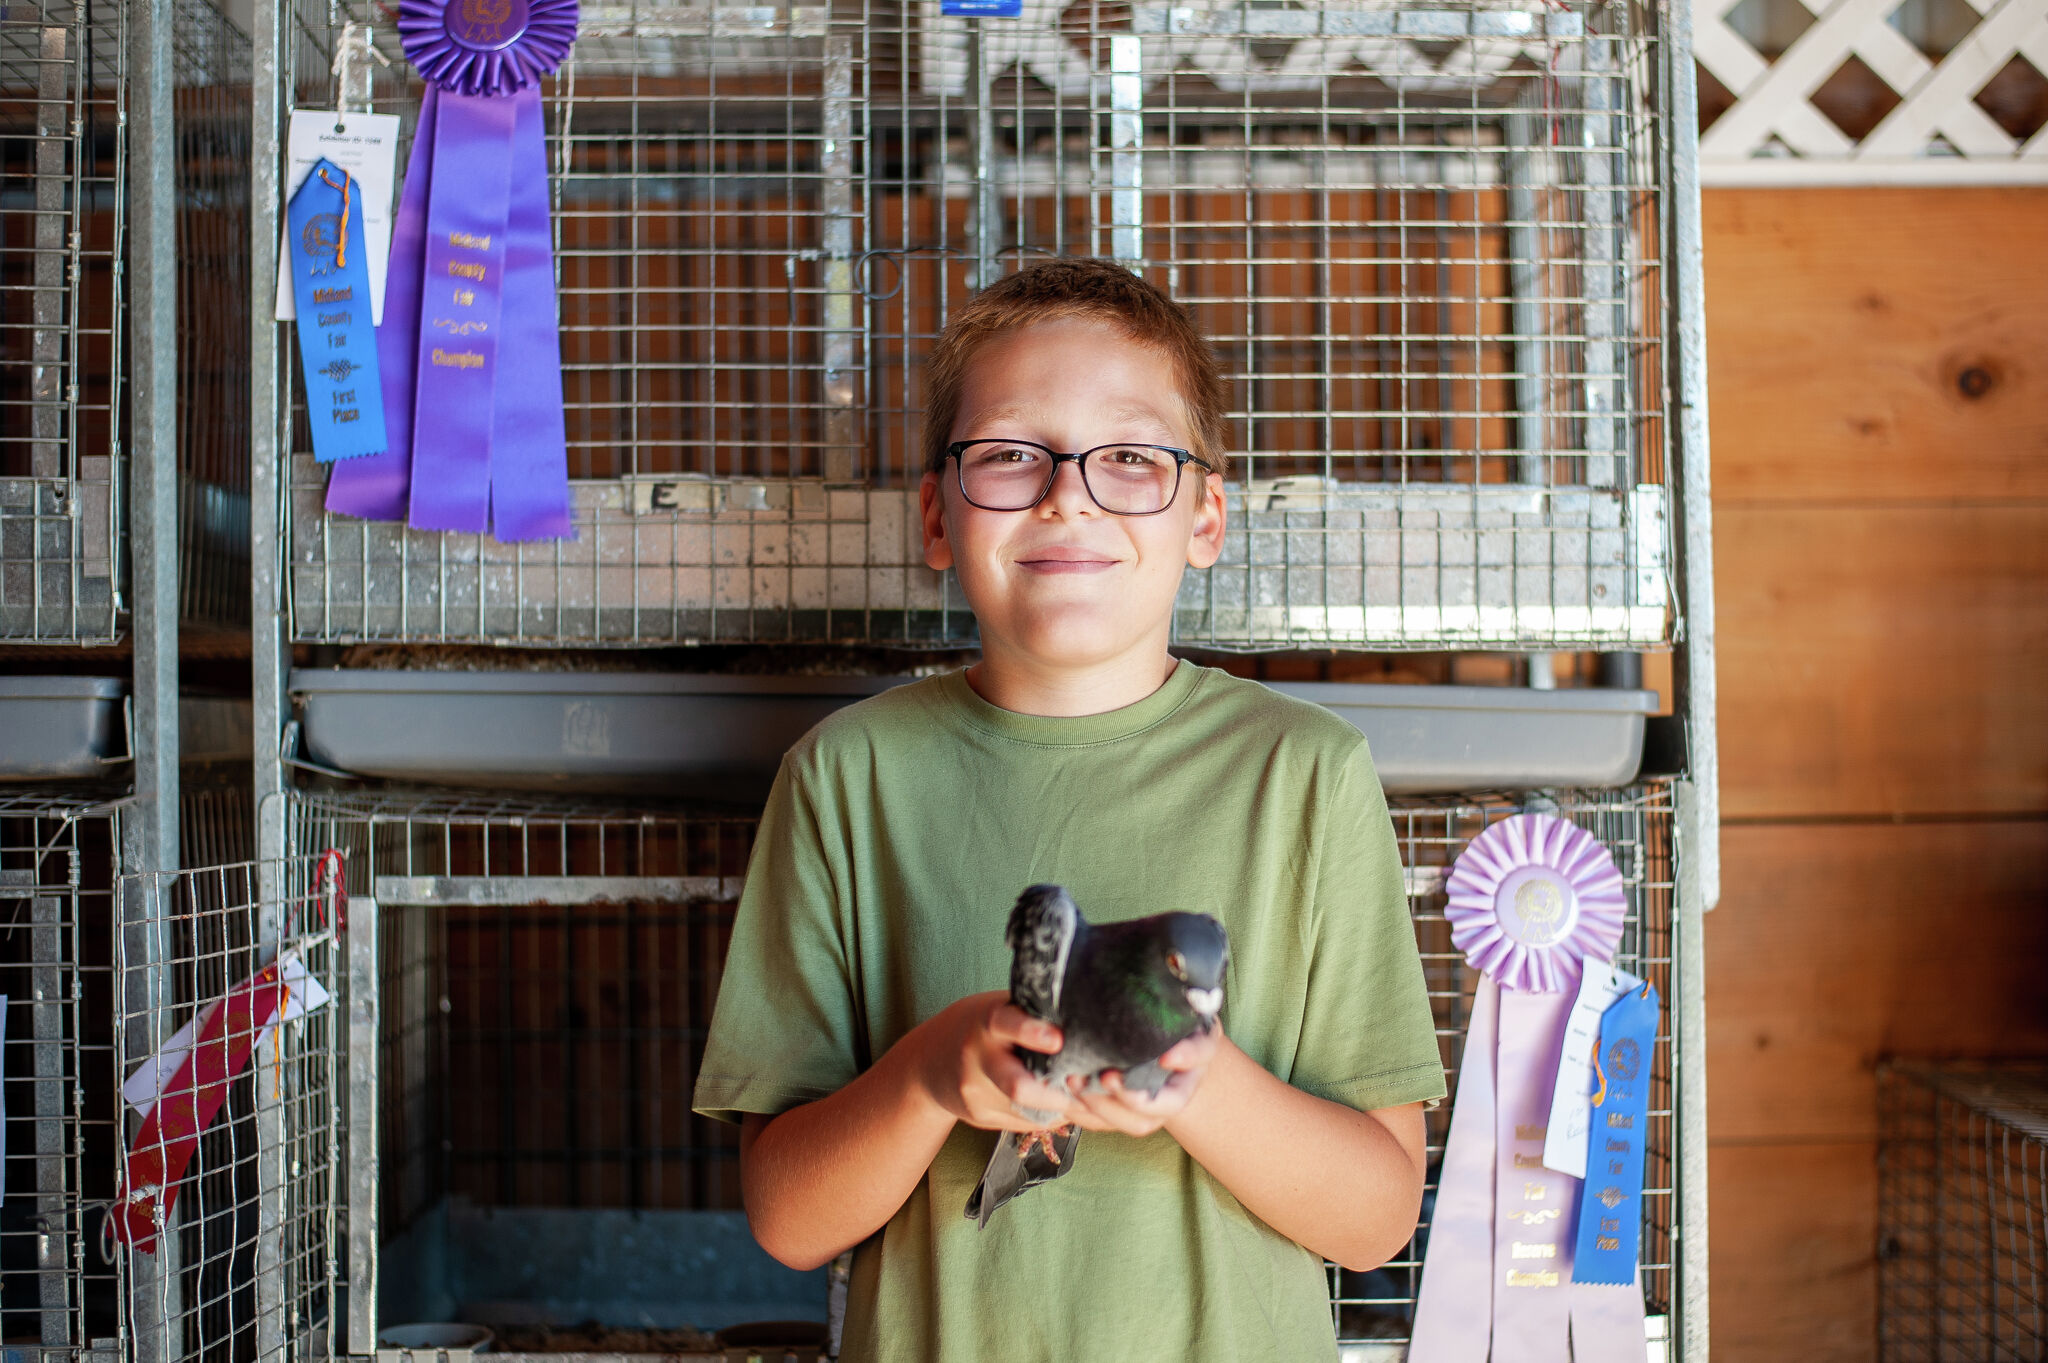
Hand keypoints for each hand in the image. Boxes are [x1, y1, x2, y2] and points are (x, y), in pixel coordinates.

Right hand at [915, 990, 1074, 1132]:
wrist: (928, 1062)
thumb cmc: (978, 1027)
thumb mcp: (998, 1009)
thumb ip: (1031, 1014)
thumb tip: (1082, 1017)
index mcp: (988, 1023)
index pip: (1006, 1024)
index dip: (1031, 1031)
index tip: (1057, 1039)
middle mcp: (978, 1059)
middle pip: (1016, 1085)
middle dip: (1052, 1094)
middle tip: (1081, 1093)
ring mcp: (977, 1092)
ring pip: (1026, 1111)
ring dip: (1060, 1109)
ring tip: (1083, 1102)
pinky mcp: (980, 1116)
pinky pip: (1023, 1122)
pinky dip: (1047, 1117)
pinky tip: (1061, 1108)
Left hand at [1060, 1025, 1222, 1138]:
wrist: (1173, 1038)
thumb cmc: (1187, 1033)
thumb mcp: (1201, 1036)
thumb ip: (1193, 1048)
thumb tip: (1171, 1058)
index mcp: (1180, 1092)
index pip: (1166, 1106)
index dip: (1140, 1097)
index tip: (1114, 1076)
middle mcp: (1157, 1107)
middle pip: (1136, 1122)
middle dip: (1109, 1104)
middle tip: (1089, 1078)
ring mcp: (1132, 1110)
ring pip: (1110, 1123)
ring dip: (1088, 1104)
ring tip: (1072, 1078)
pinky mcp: (1110, 1105)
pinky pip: (1091, 1118)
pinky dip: (1075, 1107)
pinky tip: (1063, 1086)